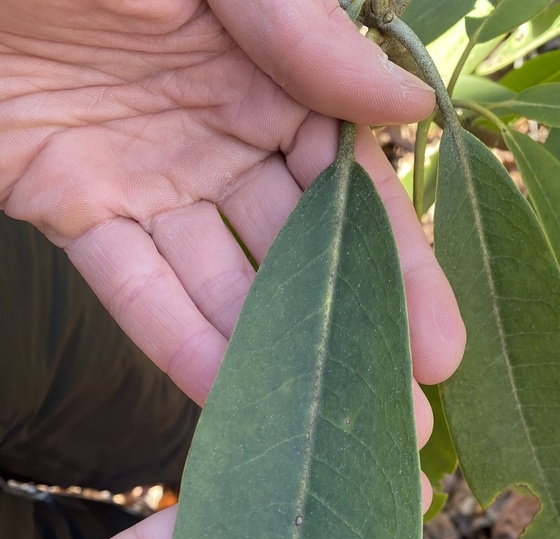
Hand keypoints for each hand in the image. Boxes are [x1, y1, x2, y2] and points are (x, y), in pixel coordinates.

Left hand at [0, 0, 464, 417]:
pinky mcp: (74, 208)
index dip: (397, 271)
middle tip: (401, 419)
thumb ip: (302, 35)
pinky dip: (173, 340)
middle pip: (300, 255)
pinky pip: (133, 288)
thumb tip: (410, 103)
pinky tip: (223, 397)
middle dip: (349, 337)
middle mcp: (219, 136)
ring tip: (326, 431)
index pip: (352, 190)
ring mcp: (150, 179)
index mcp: (268, 72)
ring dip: (271, 359)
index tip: (439, 345)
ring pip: (222, 286)